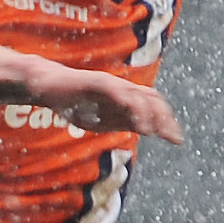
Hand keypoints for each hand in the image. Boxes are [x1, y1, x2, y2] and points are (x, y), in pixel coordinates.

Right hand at [35, 64, 182, 144]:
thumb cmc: (73, 103)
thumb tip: (147, 130)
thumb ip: (123, 122)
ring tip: (151, 131)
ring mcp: (110, 83)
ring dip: (147, 113)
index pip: (153, 106)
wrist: (47, 87)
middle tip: (172, 137)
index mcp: (125, 97)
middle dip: (164, 118)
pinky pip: (115, 91)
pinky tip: (132, 117)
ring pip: (137, 94)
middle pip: (152, 98)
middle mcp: (122, 88)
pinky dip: (127, 103)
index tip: (175, 140)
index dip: (167, 122)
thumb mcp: (101, 119)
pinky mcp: (95, 82)